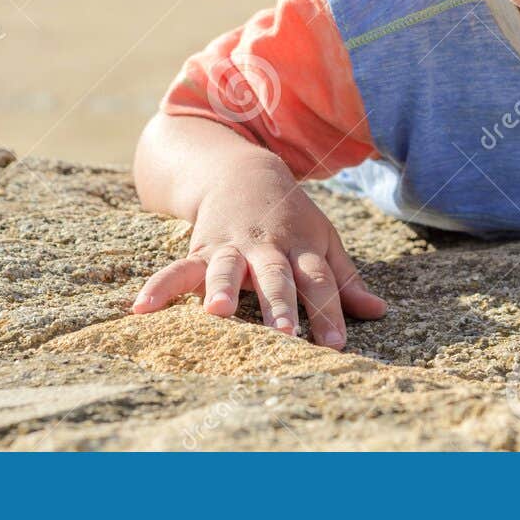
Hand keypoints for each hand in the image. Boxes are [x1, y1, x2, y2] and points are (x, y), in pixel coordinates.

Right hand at [129, 163, 387, 348]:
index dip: (329, 312)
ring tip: (217, 312)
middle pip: (276, 277)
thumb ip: (345, 280)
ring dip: (223, 289)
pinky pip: (177, 270)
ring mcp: (231, 249)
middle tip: (284, 334)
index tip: (336, 345)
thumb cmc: (291, 219)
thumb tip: (379, 312)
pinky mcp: (199, 250)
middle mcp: (267, 249)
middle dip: (279, 304)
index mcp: (302, 248)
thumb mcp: (324, 240)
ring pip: (227, 269)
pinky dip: (159, 287)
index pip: (320, 282)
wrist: (244, 174)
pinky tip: (140, 309)